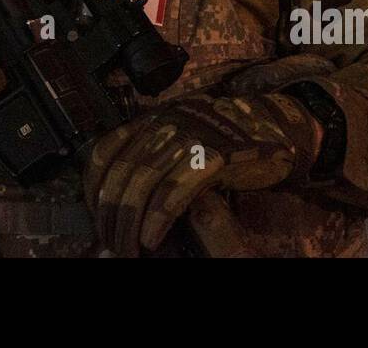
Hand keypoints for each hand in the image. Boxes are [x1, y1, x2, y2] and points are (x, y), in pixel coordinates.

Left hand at [82, 91, 319, 256]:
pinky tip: (152, 237)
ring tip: (129, 247)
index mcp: (151, 120)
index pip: (104, 150)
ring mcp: (189, 136)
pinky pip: (176, 189)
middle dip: (111, 213)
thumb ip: (152, 157)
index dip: (93, 187)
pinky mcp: (214, 154)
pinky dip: (159, 217)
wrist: (274, 124)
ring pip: (144, 182)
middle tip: (112, 241)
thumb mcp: (180, 139)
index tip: (94, 214)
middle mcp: (165, 124)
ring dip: (131, 221)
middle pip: (121, 172)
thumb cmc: (223, 140)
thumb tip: (118, 195)